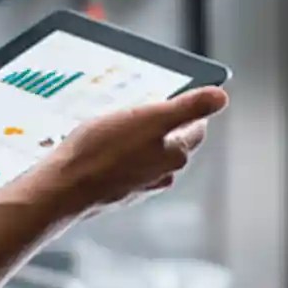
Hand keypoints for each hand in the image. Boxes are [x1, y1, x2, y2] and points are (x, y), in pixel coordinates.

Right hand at [41, 87, 228, 214]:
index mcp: (175, 154)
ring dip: (141, 140)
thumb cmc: (103, 150)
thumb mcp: (149, 117)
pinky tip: (104, 147)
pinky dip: (122, 156)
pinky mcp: (118, 191)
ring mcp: (140, 185)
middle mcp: (163, 173)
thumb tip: (221, 97)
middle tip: (144, 105)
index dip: (189, 109)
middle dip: (163, 124)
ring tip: (121, 124)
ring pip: (150, 156)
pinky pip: (128, 168)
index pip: (195, 127)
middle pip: (173, 143)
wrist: (66, 186)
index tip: (176, 96)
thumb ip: (188, 107)